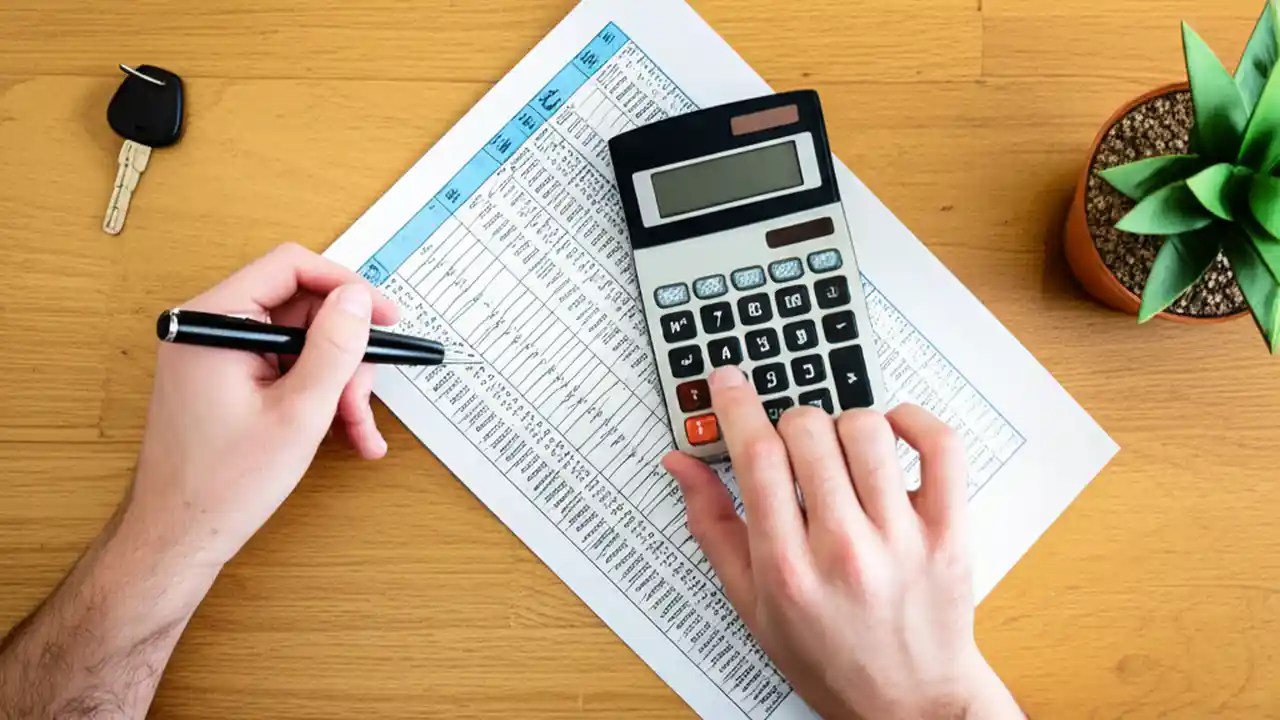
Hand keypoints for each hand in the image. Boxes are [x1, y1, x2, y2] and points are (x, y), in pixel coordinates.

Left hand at [120, 243, 399, 568]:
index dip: (346, 287)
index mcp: (214, 321)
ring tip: (358, 429)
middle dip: (346, 355)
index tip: (384, 316)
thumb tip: (358, 298)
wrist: (178, 538)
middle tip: (366, 395)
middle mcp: (211, 329)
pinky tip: (347, 435)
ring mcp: (219, 356)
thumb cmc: (222, 484)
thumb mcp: (299, 412)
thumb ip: (334, 347)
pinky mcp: (229, 381)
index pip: (290, 268)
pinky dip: (320, 398)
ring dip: (340, 385)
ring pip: (304, 347)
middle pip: (303, 311)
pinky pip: (288, 372)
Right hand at [664, 368, 1020, 719]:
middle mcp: (844, 550)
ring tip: (839, 453)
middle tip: (791, 446)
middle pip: (807, 432)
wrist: (909, 702)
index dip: (737, 405)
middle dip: (788, 422)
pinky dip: (913, 419)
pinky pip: (939, 445)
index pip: (756, 457)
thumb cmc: (828, 656)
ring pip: (866, 428)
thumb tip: (681, 463)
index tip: (729, 380)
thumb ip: (713, 526)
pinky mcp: (950, 531)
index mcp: (787, 569)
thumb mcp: (751, 603)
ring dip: (842, 424)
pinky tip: (893, 430)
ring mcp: (902, 538)